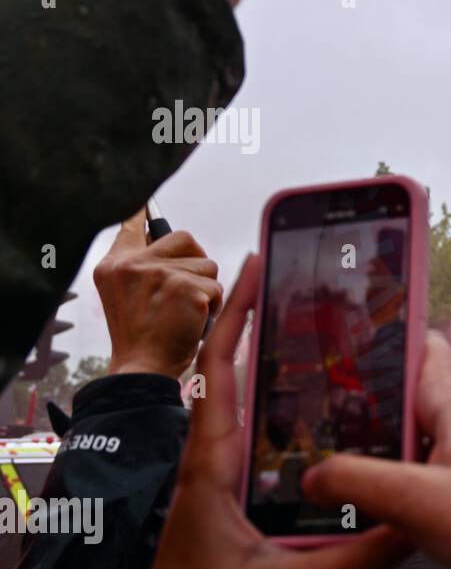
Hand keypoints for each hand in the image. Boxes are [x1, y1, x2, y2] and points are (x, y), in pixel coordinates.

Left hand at [88, 257, 409, 568]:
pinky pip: (250, 434)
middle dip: (253, 320)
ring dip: (264, 360)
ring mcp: (216, 475)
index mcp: (211, 465)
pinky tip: (311, 408)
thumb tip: (412, 527)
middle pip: (226, 372)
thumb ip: (350, 561)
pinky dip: (274, 404)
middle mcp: (210, 460)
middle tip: (295, 284)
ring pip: (238, 401)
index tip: (256, 266)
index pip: (219, 372)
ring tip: (309, 329)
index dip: (235, 314)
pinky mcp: (226, 494)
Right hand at [93, 210, 222, 378]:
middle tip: (189, 287)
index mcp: (114, 264)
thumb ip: (138, 265)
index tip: (143, 200)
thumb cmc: (142, 335)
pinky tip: (196, 321)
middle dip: (196, 260)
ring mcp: (161, 274)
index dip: (142, 212)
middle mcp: (133, 264)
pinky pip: (217, 287)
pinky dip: (215, 305)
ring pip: (207, 265)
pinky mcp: (187, 288)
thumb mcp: (125, 294)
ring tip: (187, 312)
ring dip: (207, 288)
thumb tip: (155, 232)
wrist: (143, 367)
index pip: (130, 226)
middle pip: (184, 238)